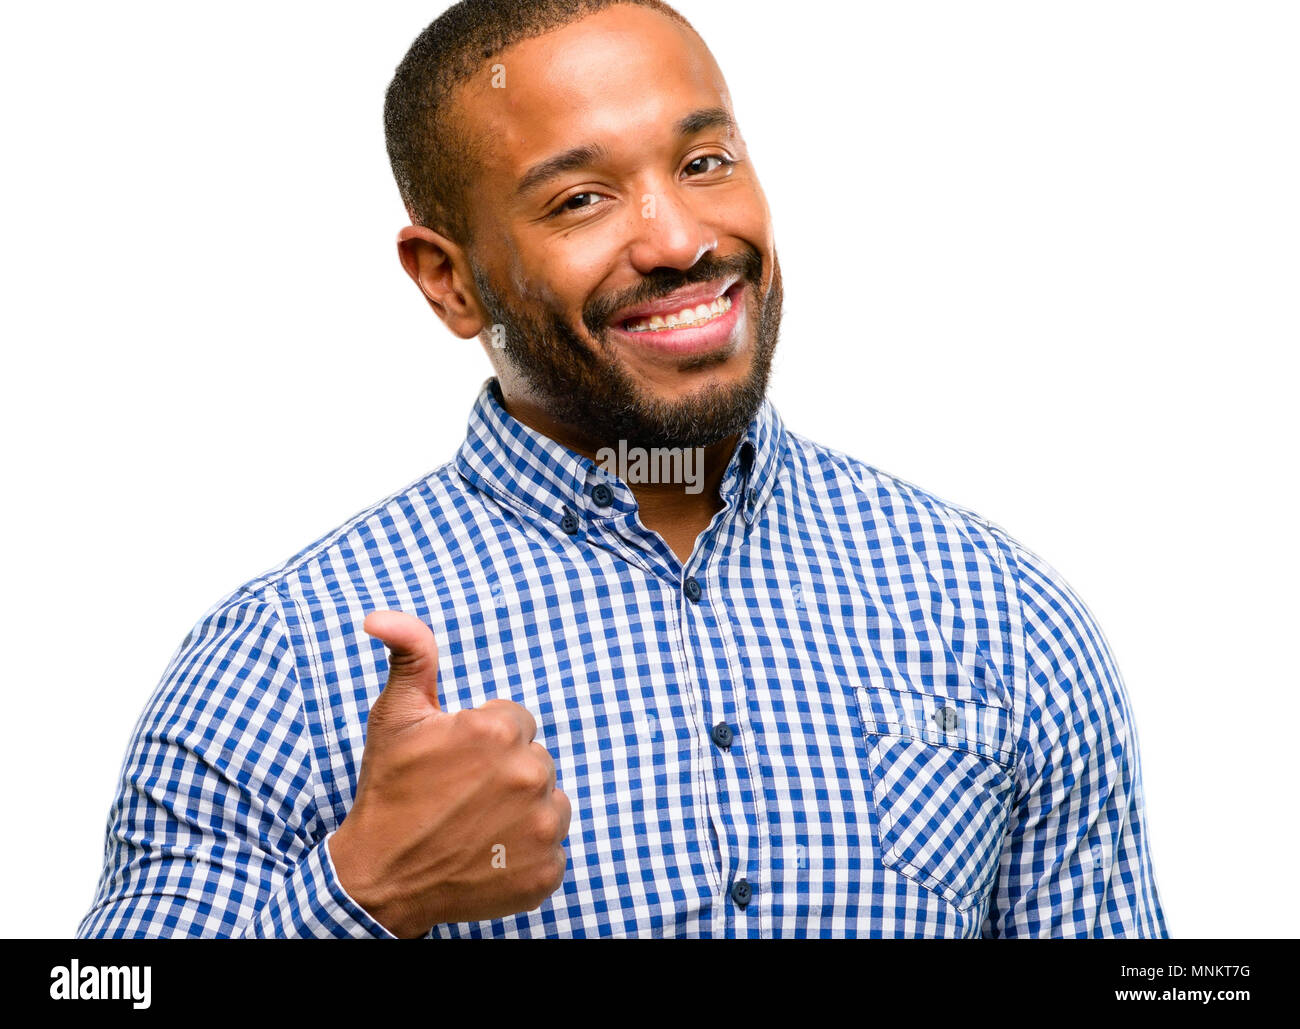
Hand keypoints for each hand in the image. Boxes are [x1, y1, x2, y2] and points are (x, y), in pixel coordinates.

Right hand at [328, 610, 570, 937]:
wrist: (380, 877)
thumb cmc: (390, 791)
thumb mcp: (394, 716)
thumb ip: (409, 655)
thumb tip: (379, 616)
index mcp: (499, 730)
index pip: (517, 722)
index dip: (485, 741)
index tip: (456, 762)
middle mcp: (530, 774)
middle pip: (535, 760)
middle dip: (505, 772)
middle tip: (462, 796)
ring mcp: (542, 826)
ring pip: (551, 801)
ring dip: (523, 811)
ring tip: (477, 825)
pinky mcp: (547, 870)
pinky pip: (553, 849)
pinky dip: (527, 854)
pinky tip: (490, 855)